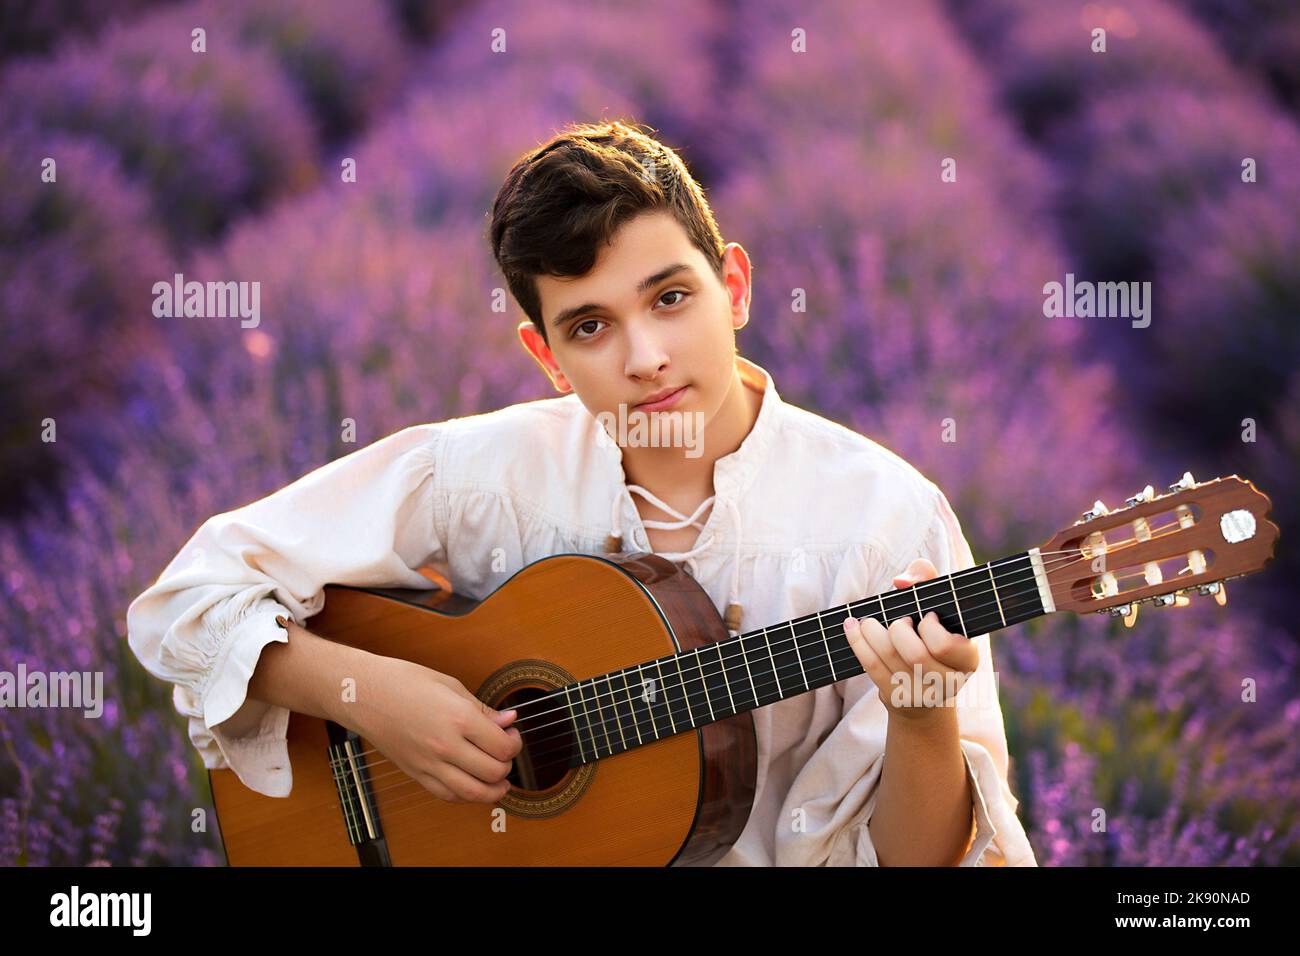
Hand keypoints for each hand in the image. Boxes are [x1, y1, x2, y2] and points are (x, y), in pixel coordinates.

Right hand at [352, 657, 522, 802]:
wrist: (363, 694)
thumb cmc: (403, 681)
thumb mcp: (450, 685)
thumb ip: (482, 709)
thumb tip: (508, 721)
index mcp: (458, 718)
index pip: (503, 747)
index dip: (515, 743)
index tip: (510, 733)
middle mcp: (445, 745)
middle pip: (493, 772)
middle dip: (507, 765)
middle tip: (505, 751)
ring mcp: (429, 763)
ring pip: (473, 793)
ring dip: (494, 789)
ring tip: (499, 779)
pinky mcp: (416, 774)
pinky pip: (448, 795)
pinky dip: (467, 795)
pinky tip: (474, 785)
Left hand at [842, 558, 980, 719]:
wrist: (925, 687)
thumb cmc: (931, 634)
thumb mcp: (939, 604)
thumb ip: (926, 578)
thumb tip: (901, 582)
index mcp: (968, 659)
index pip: (945, 645)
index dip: (930, 626)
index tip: (926, 616)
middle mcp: (949, 682)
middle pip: (916, 653)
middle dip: (898, 628)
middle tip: (898, 620)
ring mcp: (922, 695)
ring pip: (890, 657)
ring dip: (872, 631)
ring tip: (868, 621)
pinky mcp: (896, 699)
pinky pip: (871, 667)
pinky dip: (858, 642)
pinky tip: (851, 627)